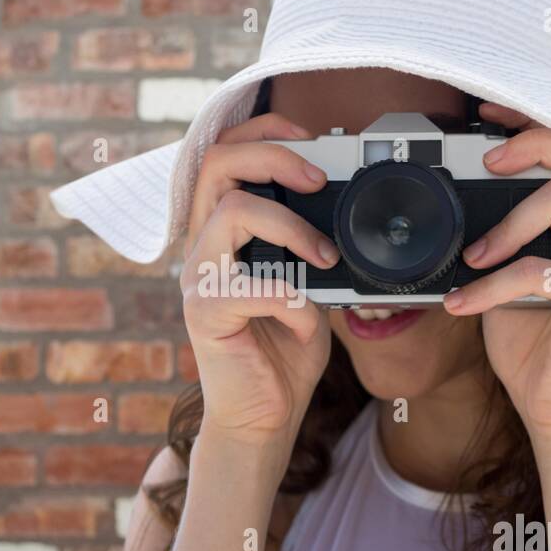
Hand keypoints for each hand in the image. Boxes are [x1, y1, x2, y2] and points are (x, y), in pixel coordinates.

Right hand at [180, 113, 338, 445]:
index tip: (313, 139)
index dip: (266, 132)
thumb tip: (352, 210)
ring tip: (325, 258)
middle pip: (217, 162)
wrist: (265, 417)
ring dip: (291, 227)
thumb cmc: (284, 350)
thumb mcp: (310, 285)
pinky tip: (305, 325)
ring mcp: (198, 279)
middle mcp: (203, 246)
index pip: (225, 154)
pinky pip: (255, 286)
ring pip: (233, 212)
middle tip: (318, 179)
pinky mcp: (205, 315)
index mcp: (222, 231)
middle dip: (274, 155)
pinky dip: (295, 302)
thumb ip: (314, 247)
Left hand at [443, 102, 550, 442]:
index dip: (535, 122)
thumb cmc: (532, 344)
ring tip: (469, 258)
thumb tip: (440, 213)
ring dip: (504, 223)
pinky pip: (540, 270)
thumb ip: (490, 242)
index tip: (486, 114)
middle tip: (487, 161)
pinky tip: (462, 303)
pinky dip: (491, 284)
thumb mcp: (500, 280)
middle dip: (533, 140)